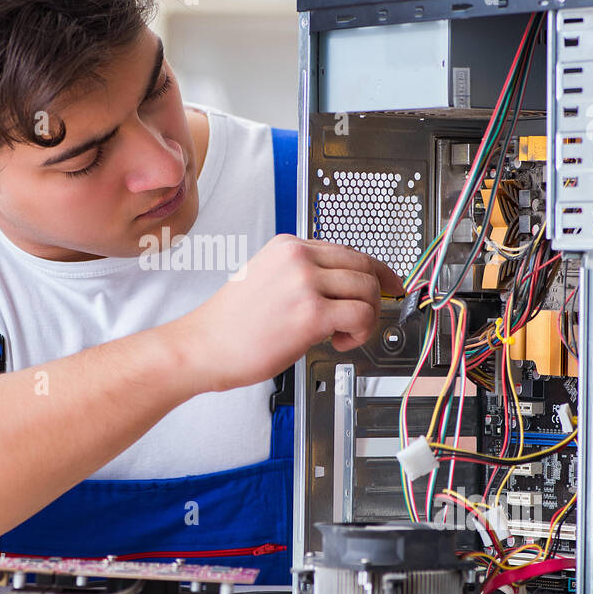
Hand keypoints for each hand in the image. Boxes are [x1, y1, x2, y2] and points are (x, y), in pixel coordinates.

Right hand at [167, 234, 402, 392]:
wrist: (203, 346)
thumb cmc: (229, 325)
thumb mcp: (266, 280)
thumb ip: (303, 277)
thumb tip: (342, 289)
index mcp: (288, 247)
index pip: (348, 250)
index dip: (376, 271)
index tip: (389, 285)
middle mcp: (298, 259)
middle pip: (364, 266)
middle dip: (375, 296)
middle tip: (366, 319)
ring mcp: (305, 284)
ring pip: (368, 290)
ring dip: (367, 317)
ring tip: (346, 334)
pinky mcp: (311, 314)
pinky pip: (361, 316)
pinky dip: (360, 333)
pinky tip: (340, 341)